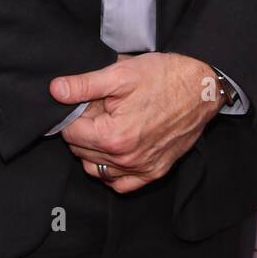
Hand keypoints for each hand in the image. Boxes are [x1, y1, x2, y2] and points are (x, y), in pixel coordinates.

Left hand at [49, 53, 223, 192]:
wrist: (202, 88)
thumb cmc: (163, 77)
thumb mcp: (120, 73)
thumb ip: (83, 85)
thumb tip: (55, 91)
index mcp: (113, 136)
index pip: (70, 133)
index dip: (72, 114)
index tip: (84, 101)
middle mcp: (126, 160)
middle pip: (81, 151)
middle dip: (83, 129)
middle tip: (99, 108)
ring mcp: (141, 169)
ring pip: (96, 169)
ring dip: (93, 150)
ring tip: (107, 124)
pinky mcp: (155, 172)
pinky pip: (120, 184)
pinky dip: (112, 170)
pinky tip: (115, 148)